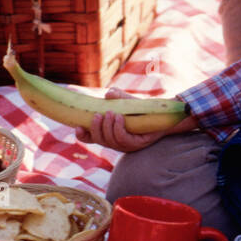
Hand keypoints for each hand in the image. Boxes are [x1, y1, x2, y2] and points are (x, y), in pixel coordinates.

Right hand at [74, 87, 198, 153]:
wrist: (163, 114)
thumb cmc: (143, 108)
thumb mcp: (127, 101)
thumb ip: (118, 97)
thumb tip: (109, 94)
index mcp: (109, 132)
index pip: (92, 138)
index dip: (83, 135)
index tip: (77, 127)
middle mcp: (116, 141)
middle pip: (99, 139)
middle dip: (96, 127)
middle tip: (99, 114)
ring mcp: (126, 145)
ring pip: (110, 140)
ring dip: (107, 126)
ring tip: (110, 113)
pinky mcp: (137, 144)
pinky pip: (123, 139)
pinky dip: (118, 128)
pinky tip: (119, 118)